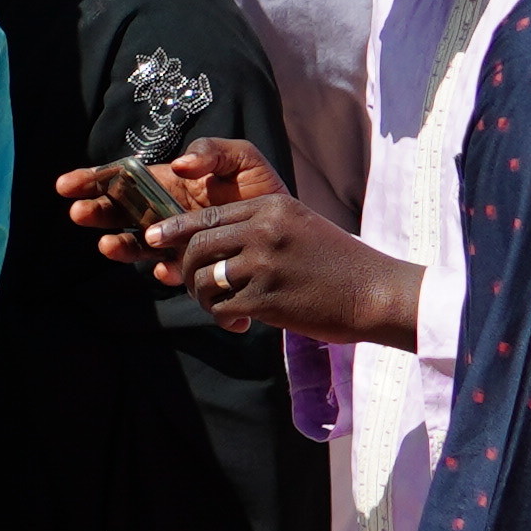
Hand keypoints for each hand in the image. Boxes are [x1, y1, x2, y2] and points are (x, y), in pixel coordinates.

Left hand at [162, 192, 422, 349]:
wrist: (376, 292)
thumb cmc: (338, 264)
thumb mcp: (299, 227)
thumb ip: (259, 226)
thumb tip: (211, 240)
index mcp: (272, 207)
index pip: (208, 215)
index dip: (174, 230)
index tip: (153, 240)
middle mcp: (265, 230)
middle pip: (197, 246)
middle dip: (184, 268)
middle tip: (190, 285)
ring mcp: (265, 264)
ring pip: (204, 279)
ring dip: (202, 297)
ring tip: (219, 306)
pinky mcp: (267, 298)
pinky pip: (222, 307)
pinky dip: (222, 318)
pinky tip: (237, 323)